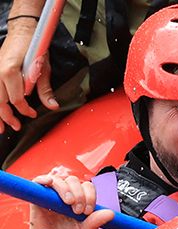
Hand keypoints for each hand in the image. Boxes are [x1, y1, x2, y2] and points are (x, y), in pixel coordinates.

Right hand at [0, 14, 57, 131]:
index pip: (16, 99)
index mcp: (10, 71)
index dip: (24, 110)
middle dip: (7, 117)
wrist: (22, 32)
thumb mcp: (44, 68)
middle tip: (16, 127)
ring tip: (0, 127)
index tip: (32, 114)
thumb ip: (45, 89)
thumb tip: (52, 106)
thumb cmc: (33, 48)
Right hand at [28, 169, 113, 228]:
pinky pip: (37, 182)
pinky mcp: (36, 201)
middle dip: (79, 193)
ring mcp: (50, 198)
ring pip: (58, 180)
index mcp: (79, 203)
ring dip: (66, 188)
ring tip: (69, 204)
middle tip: (79, 210)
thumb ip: (96, 222)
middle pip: (73, 181)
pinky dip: (43, 179)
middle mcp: (65, 198)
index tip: (88, 211)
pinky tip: (49, 182)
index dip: (90, 195)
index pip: (86, 187)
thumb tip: (110, 213)